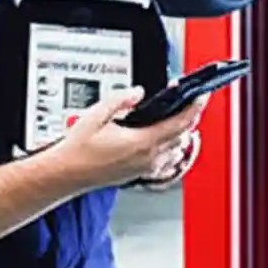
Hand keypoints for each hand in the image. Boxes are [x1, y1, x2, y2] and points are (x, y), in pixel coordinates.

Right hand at [51, 86, 207, 190]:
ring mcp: (145, 168)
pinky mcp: (140, 174)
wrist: (67, 173)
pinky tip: (166, 142)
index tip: (201, 96)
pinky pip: (167, 163)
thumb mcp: (97, 114)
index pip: (180, 124)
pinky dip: (172, 151)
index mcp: (142, 142)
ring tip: (177, 117)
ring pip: (177, 150)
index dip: (194, 108)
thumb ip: (121, 99)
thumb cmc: (78, 149)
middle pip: (182, 136)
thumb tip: (138, 93)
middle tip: (187, 100)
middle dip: (189, 117)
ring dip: (181, 134)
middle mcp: (148, 158)